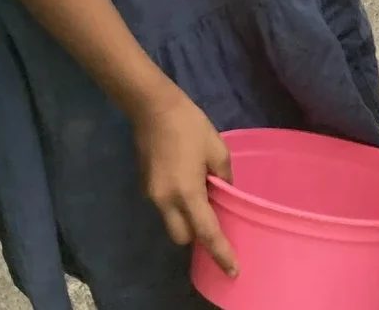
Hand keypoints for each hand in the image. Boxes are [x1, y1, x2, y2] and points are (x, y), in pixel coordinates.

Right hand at [133, 91, 237, 276]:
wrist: (152, 108)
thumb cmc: (190, 126)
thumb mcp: (217, 149)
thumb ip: (223, 177)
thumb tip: (224, 193)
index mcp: (187, 192)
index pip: (206, 232)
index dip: (220, 252)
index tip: (232, 270)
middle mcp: (165, 201)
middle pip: (183, 237)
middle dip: (198, 237)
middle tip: (215, 222)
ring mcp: (151, 195)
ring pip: (171, 224)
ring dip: (187, 220)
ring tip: (203, 199)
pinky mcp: (145, 186)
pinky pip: (164, 208)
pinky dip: (177, 206)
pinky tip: (188, 186)